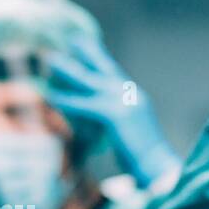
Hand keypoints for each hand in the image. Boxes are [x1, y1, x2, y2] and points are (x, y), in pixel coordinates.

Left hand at [45, 36, 177, 186]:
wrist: (158, 170)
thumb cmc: (145, 160)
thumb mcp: (129, 133)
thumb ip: (117, 120)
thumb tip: (98, 121)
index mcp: (136, 96)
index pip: (114, 71)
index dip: (98, 57)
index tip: (84, 44)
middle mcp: (132, 94)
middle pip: (103, 66)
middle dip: (86, 51)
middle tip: (70, 38)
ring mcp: (125, 102)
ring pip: (90, 81)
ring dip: (68, 69)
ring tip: (50, 59)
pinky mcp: (116, 115)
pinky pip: (84, 105)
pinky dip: (66, 100)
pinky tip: (50, 96)